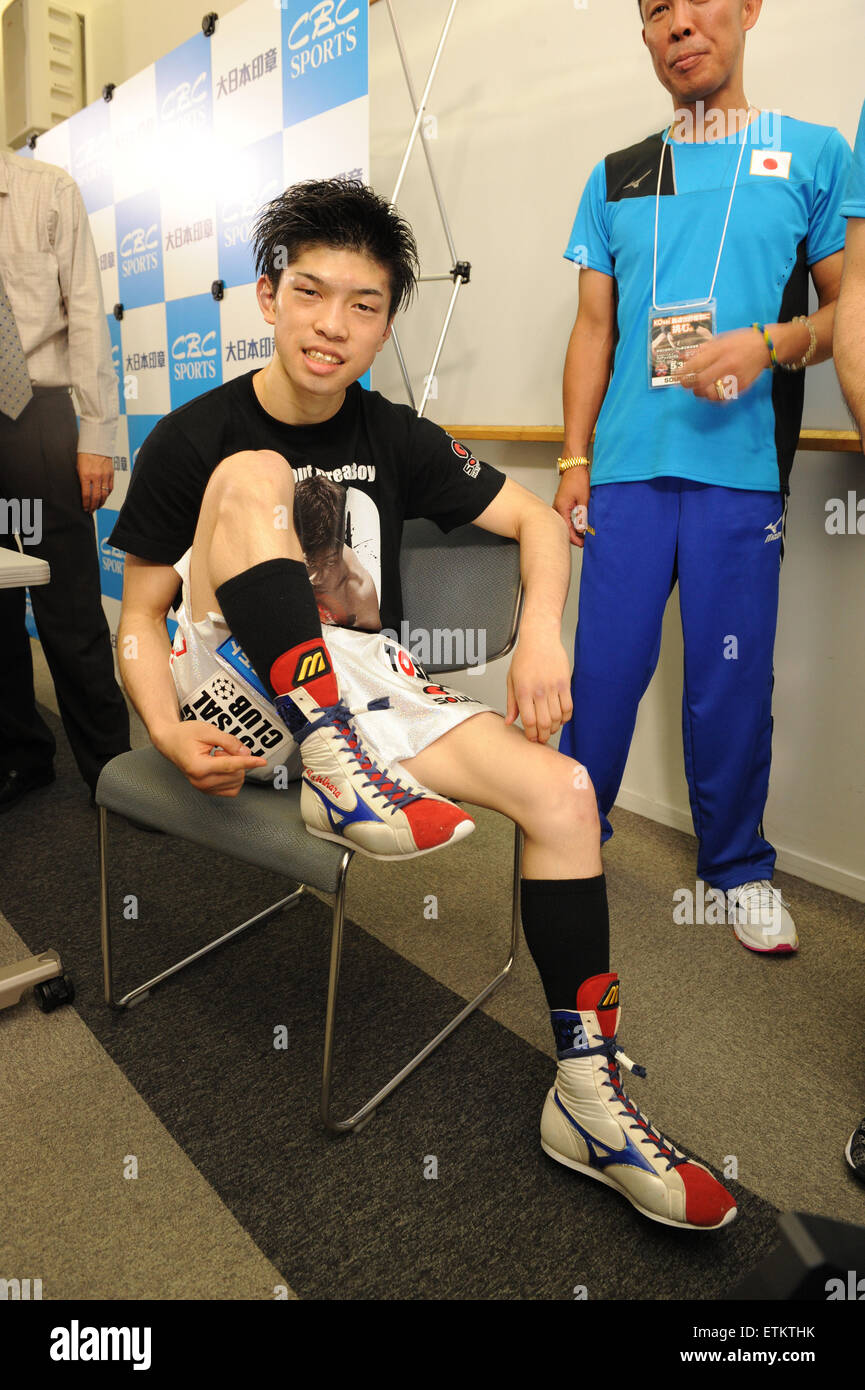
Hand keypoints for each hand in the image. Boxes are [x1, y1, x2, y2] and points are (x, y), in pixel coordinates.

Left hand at [77, 453, 114, 511]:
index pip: (86, 494)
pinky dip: (107, 494)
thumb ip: (81, 480)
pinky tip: (104, 497)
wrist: (96, 444)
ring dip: (101, 502)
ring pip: (105, 494)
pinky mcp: (111, 474)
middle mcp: (96, 476)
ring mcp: (105, 475)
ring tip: (98, 506)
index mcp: (86, 475)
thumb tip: (84, 492)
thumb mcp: (79, 467)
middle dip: (93, 506)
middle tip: (91, 510)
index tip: (85, 508)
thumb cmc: (85, 454)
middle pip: (97, 497)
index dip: (86, 504)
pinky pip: (110, 487)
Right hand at [154, 720, 268, 795]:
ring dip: (234, 769)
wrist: (169, 742)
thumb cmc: (185, 734)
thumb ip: (228, 741)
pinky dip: (232, 778)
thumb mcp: (208, 731)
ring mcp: (202, 788)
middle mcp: (200, 781)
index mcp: (198, 766)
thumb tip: (246, 752)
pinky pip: (230, 790)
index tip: (262, 761)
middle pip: (235, 774)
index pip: (230, 765)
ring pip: (235, 783)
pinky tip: (221, 766)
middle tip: (221, 749)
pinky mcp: (206, 790)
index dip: (249, 762)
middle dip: (236, 759)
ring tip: (217, 756)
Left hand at [505, 631, 572, 743]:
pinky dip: (566, 717)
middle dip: (543, 736)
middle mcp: (539, 690)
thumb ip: (511, 703)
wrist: (540, 638)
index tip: (531, 739)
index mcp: (523, 691)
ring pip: (557, 717)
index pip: (529, 721)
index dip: (531, 734)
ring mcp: (553, 687)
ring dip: (554, 728)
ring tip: (550, 729)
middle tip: (541, 739)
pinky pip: (569, 706)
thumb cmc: (524, 657)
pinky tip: (560, 719)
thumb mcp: (511, 680)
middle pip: (544, 723)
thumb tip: (510, 721)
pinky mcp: (565, 683)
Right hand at [552, 465, 590, 547]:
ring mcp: (559, 506)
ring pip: (566, 523)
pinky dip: (573, 522)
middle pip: (565, 529)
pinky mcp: (562, 504)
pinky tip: (581, 523)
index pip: (567, 530)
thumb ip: (583, 516)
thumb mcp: (584, 499)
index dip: (576, 539)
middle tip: (586, 541)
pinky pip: (566, 517)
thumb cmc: (578, 479)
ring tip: (585, 533)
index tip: (584, 544)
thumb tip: (583, 530)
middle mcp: (557, 508)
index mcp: (561, 508)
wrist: (574, 467)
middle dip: (575, 536)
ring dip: (574, 529)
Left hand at [673, 327, 770, 401]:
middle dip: (688, 385)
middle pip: (700, 382)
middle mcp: (727, 364)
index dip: (682, 373)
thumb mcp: (720, 339)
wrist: (765, 346)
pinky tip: (711, 391)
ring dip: (700, 393)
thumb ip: (702, 350)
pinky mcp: (742, 387)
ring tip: (699, 388)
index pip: (695, 365)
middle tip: (686, 383)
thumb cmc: (740, 341)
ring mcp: (735, 377)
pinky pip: (722, 398)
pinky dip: (713, 398)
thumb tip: (683, 358)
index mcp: (720, 350)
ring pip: (710, 394)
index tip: (677, 376)